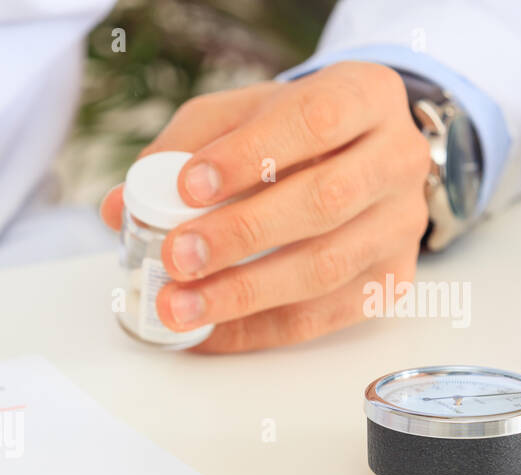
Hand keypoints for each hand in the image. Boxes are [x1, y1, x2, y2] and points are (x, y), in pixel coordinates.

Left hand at [101, 62, 431, 351]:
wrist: (358, 156)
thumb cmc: (290, 133)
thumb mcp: (237, 116)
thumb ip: (179, 150)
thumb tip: (120, 208)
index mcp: (363, 96)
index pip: (314, 121)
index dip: (249, 156)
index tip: (188, 186)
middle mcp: (396, 159)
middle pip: (324, 201)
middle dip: (241, 234)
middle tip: (175, 257)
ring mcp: (399, 225)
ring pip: (325, 267)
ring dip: (243, 293)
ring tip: (178, 307)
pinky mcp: (389, 281)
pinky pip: (322, 318)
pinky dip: (256, 330)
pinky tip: (206, 332)